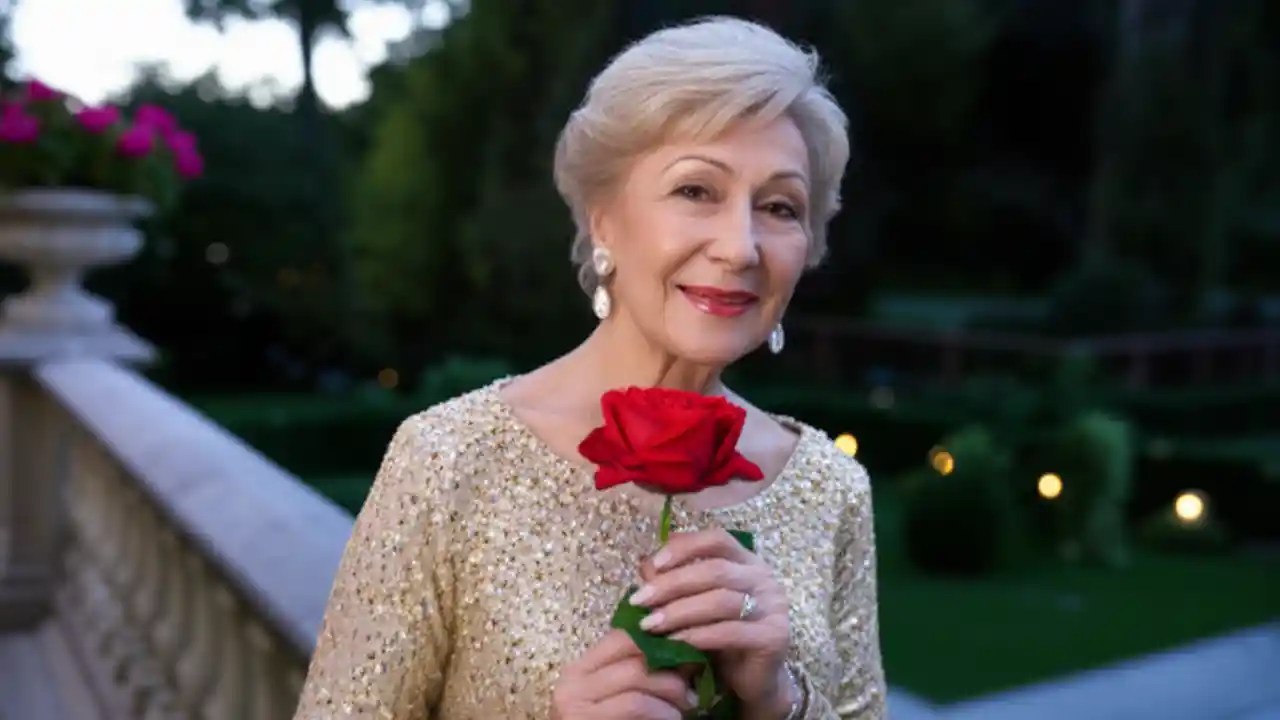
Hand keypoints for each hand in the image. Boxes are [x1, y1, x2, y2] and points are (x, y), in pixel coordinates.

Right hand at [551, 629, 697, 719]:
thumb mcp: (624, 702)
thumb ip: (644, 679)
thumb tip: (688, 654)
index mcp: (579, 670)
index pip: (622, 636)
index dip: (658, 638)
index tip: (689, 650)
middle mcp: (571, 682)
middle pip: (632, 652)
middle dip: (671, 664)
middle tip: (695, 681)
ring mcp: (574, 703)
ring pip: (636, 675)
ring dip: (671, 689)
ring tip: (689, 704)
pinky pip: (635, 704)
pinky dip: (662, 711)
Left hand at [632, 529, 798, 717]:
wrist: (753, 681)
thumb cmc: (721, 638)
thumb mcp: (696, 605)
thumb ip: (675, 583)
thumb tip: (645, 563)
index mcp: (747, 562)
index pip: (718, 540)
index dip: (685, 548)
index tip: (654, 565)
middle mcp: (764, 579)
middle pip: (715, 570)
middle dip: (672, 584)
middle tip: (639, 601)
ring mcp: (773, 607)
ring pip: (721, 601)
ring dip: (679, 611)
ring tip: (649, 624)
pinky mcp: (773, 637)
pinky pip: (729, 632)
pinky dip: (696, 635)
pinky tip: (672, 643)